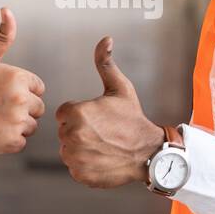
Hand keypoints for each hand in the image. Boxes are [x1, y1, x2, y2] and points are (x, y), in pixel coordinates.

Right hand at [0, 7, 45, 153]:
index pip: (38, 88)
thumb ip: (1, 35)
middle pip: (37, 107)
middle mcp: (20, 99)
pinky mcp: (11, 142)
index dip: (21, 89)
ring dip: (17, 124)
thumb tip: (7, 10)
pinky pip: (21, 141)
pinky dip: (9, 140)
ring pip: (31, 125)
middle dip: (22, 107)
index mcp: (18, 77)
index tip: (1, 92)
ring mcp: (16, 122)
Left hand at [56, 36, 164, 187]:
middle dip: (80, 131)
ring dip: (81, 148)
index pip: (64, 113)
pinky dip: (85, 165)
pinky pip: (74, 167)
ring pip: (68, 150)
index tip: (98, 118)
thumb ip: (105, 63)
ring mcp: (75, 157)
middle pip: (64, 132)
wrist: (149, 152)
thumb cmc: (133, 118)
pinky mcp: (80, 174)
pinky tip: (102, 159)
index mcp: (76, 113)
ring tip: (103, 145)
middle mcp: (71, 135)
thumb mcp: (120, 88)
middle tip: (102, 132)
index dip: (81, 114)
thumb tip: (106, 39)